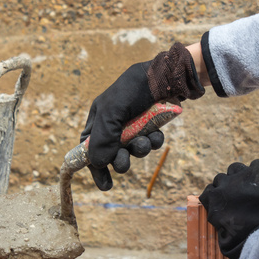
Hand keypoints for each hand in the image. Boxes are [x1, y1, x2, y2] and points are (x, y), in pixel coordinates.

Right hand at [81, 43, 203, 190]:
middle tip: (124, 163)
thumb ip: (104, 138)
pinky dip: (153, 142)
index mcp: (100, 116)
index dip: (94, 165)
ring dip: (138, 150)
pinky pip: (150, 142)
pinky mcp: (152, 125)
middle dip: (119, 160)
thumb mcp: (113, 111)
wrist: (168, 76)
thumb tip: (99, 164)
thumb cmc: (136, 88)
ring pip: (133, 149)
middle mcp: (115, 121)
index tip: (104, 182)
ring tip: (145, 143)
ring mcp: (135, 124)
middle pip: (112, 152)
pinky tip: (157, 135)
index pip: (89, 146)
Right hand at [199, 159, 258, 258]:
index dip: (215, 199)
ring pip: (234, 169)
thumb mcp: (226, 240)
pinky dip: (258, 172)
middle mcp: (225, 184)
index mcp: (215, 200)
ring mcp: (243, 175)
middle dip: (227, 187)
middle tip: (239, 198)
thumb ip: (219, 227)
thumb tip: (218, 223)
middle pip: (220, 179)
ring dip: (239, 176)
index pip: (207, 193)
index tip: (224, 205)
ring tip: (249, 187)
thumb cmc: (250, 242)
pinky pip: (256, 165)